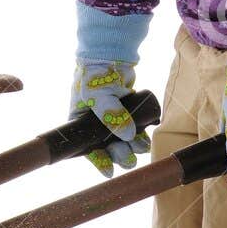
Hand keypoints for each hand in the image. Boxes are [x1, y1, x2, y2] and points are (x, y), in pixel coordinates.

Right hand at [71, 58, 150, 176]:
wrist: (109, 55)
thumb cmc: (95, 75)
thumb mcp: (98, 95)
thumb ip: (111, 115)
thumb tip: (127, 135)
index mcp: (81, 124)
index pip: (89, 149)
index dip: (99, 161)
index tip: (109, 172)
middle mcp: (95, 125)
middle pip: (109, 148)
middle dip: (120, 155)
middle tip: (129, 159)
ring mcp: (112, 119)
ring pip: (123, 141)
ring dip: (132, 146)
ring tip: (141, 146)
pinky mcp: (127, 113)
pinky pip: (134, 130)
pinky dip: (140, 135)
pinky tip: (145, 137)